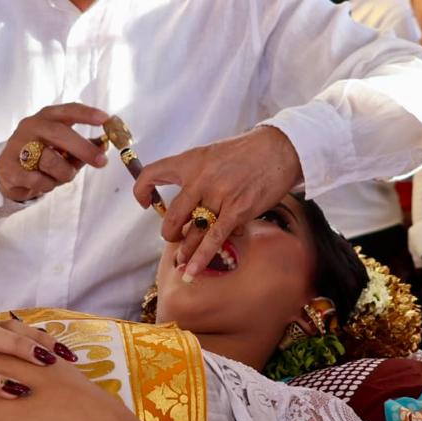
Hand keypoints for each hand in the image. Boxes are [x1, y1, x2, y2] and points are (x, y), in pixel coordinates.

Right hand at [0, 103, 109, 202]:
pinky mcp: (8, 167)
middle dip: (83, 148)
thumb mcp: (64, 149)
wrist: (7, 173)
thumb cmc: (41, 157)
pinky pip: (37, 179)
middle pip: (59, 133)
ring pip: (51, 161)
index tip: (105, 119)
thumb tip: (104, 145)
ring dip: (63, 174)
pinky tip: (42, 182)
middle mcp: (31, 126)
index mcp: (47, 118)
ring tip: (59, 176)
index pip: (67, 110)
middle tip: (102, 161)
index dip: (86, 114)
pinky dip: (47, 185)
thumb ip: (84, 147)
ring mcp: (17, 145)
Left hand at [135, 126, 302, 280]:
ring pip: (193, 232)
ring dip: (185, 250)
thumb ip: (197, 174)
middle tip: (174, 237)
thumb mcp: (213, 153)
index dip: (141, 190)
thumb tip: (189, 200)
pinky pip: (214, 239)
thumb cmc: (248, 151)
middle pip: (173, 215)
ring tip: (181, 262)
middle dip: (170, 232)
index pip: (153, 173)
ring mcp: (219, 195)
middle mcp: (201, 178)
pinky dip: (201, 258)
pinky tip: (192, 271)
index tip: (143, 201)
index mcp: (191, 161)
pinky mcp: (238, 210)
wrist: (280, 149)